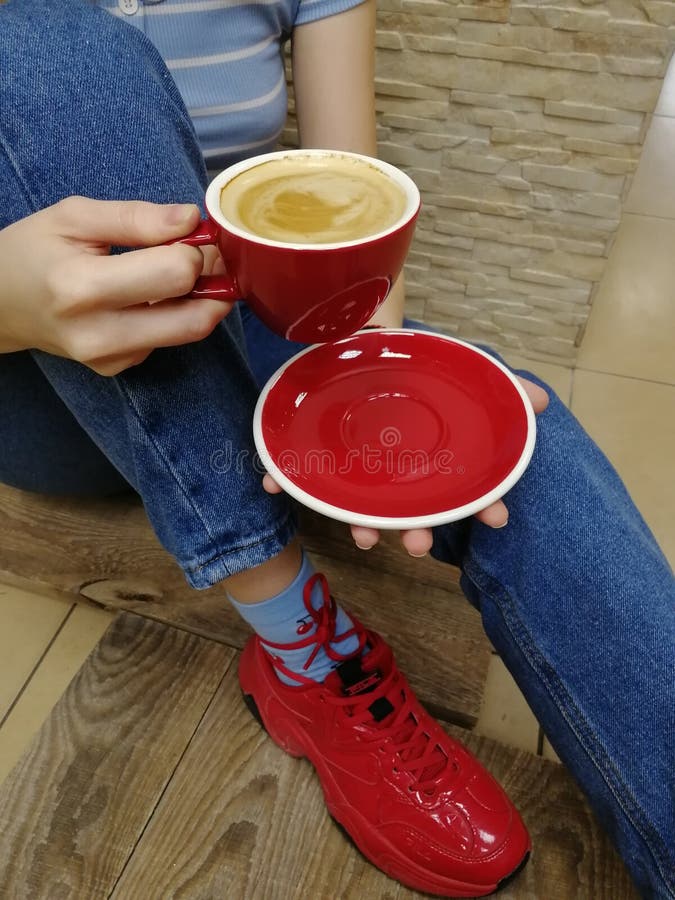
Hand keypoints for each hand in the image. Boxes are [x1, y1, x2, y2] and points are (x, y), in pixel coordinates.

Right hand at [0, 197, 231, 374]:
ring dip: (200, 300)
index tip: (189, 235)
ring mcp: (110, 358)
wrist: (0, 303)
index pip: (175, 274)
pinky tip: (153, 295)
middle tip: (206, 257)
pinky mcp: (117, 368)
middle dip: (212, 283)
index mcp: (83, 287)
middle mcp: (99, 333)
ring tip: (180, 270)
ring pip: (188, 333)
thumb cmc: (34, 252)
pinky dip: (174, 315)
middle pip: (194, 318)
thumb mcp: (75, 217)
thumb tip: (192, 220)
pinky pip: (167, 341)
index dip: (193, 251)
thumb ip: (137, 218)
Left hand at [263, 376, 548, 555]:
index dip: (481, 506)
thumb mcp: (453, 371)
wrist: (361, 342)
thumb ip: (495, 386)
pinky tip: (272, 484)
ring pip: (360, 507)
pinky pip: (298, 474)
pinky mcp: (319, 456)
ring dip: (361, 526)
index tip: (496, 518)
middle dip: (418, 532)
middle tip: (420, 546)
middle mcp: (397, 472)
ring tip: (362, 538)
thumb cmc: (411, 368)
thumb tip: (539, 401)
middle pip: (412, 512)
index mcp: (430, 459)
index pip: (463, 490)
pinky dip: (283, 480)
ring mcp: (358, 468)